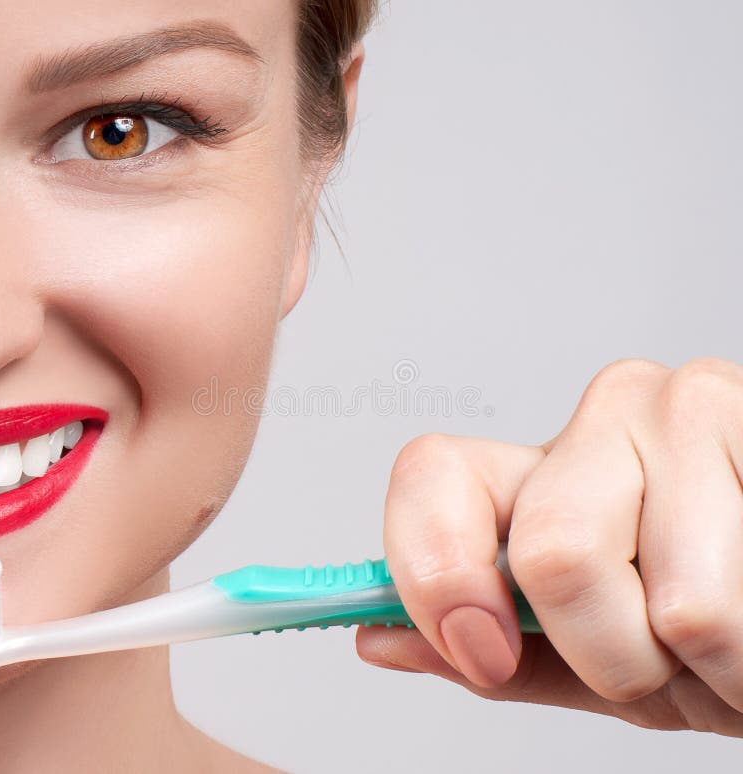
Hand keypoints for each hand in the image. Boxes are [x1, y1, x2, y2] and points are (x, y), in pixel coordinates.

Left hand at [356, 357, 742, 735]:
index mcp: (541, 469)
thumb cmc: (705, 633)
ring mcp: (683, 405)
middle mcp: (602, 417)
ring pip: (662, 597)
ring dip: (698, 662)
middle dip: (610, 653)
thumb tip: (376, 636)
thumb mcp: (590, 655)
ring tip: (727, 631)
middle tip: (662, 650)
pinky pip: (721, 600)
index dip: (435, 569)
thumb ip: (490, 651)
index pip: (432, 472)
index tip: (480, 647)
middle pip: (549, 549)